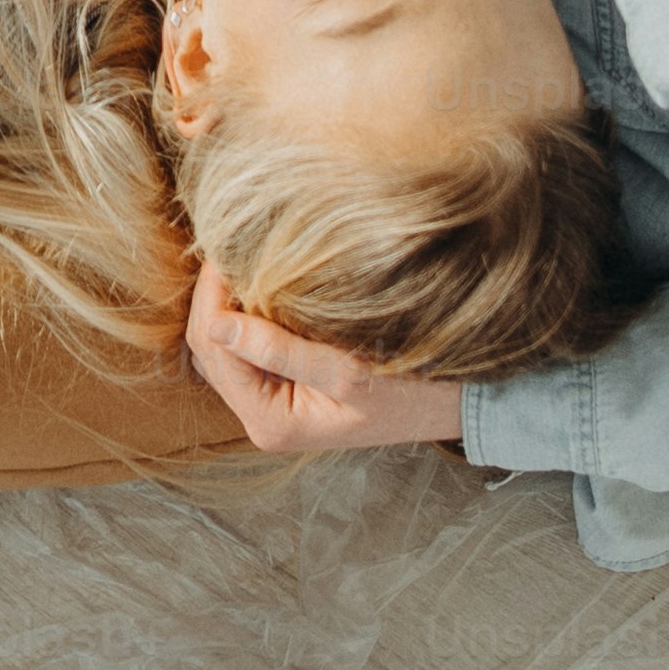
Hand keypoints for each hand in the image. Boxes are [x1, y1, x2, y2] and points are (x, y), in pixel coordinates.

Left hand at [185, 265, 469, 455]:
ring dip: (227, 304)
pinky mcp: (287, 383)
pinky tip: (258, 283)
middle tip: (226, 247)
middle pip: (211, 348)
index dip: (211, 297)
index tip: (223, 248)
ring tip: (239, 261)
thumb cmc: (411, 391)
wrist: (457, 403)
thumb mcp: (347, 371)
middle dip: (213, 298)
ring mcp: (273, 401)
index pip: (214, 349)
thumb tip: (218, 324)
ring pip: (225, 345)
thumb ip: (279, 350)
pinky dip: (247, 313)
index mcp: (271, 421)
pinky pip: (248, 345)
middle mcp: (262, 416)